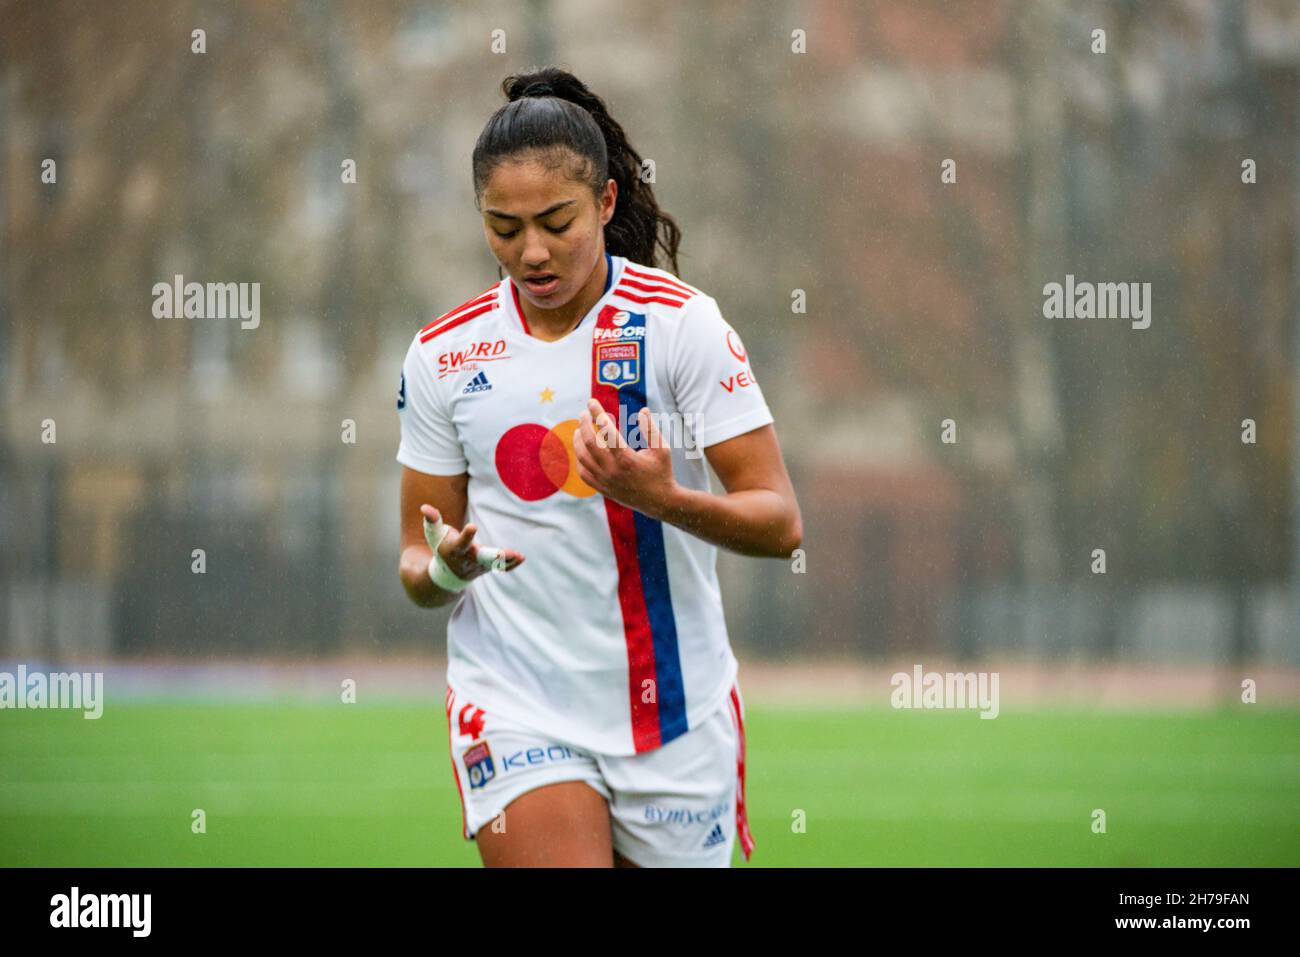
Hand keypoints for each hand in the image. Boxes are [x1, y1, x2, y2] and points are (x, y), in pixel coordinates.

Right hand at [421, 504, 523, 584]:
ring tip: (519, 555)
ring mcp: (479, 566)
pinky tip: (521, 558)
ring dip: (507, 561)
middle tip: (503, 553)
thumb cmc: (441, 548)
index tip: (473, 526)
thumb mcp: (434, 534)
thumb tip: (424, 507)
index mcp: (456, 549)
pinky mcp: (488, 568)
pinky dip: (511, 565)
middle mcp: (469, 559)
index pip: (462, 542)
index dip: (467, 535)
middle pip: (482, 558)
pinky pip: (501, 568)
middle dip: (493, 556)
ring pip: (494, 565)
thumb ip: (432, 520)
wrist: (447, 574)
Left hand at [573, 398, 678, 517]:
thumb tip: (642, 410)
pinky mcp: (602, 489)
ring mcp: (605, 481)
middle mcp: (612, 470)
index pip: (606, 430)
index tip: (591, 402)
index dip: (597, 413)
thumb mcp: (662, 449)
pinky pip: (583, 472)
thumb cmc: (662, 472)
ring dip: (577, 440)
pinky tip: (583, 449)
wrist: (659, 502)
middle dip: (583, 424)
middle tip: (583, 413)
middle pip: (588, 442)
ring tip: (579, 429)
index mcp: (627, 458)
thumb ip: (651, 429)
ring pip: (582, 457)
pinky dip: (580, 458)